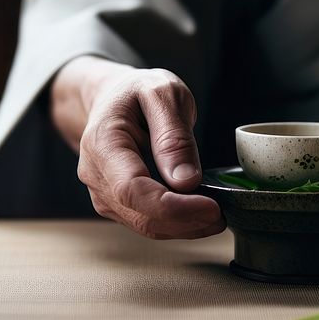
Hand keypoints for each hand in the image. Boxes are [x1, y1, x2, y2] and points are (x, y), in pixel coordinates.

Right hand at [54, 58, 222, 239]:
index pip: (132, 189)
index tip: (211, 207)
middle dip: (186, 221)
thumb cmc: (137, 92)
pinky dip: (176, 224)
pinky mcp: (116, 204)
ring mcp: (103, 192)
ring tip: (217, 215)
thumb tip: (186, 181)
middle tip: (223, 214)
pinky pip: (147, 222)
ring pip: (145, 225)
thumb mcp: (163, 94)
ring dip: (184, 227)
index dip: (172, 207)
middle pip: (140, 214)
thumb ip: (174, 136)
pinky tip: (199, 214)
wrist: (112, 97)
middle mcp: (95, 174)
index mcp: (102, 143)